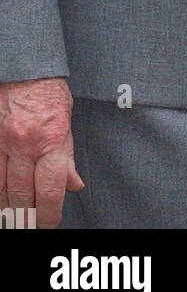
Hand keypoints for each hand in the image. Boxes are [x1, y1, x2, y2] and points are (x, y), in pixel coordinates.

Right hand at [0, 78, 83, 227]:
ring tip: (16, 214)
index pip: (50, 191)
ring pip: (0, 191)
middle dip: (28, 217)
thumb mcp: (66, 119)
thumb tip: (74, 184)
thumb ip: (67, 155)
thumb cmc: (46, 89)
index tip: (50, 223)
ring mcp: (2, 142)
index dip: (50, 215)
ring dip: (8, 207)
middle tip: (32, 225)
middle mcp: (24, 144)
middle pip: (22, 197)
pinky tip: (1, 197)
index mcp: (50, 138)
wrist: (23, 66)